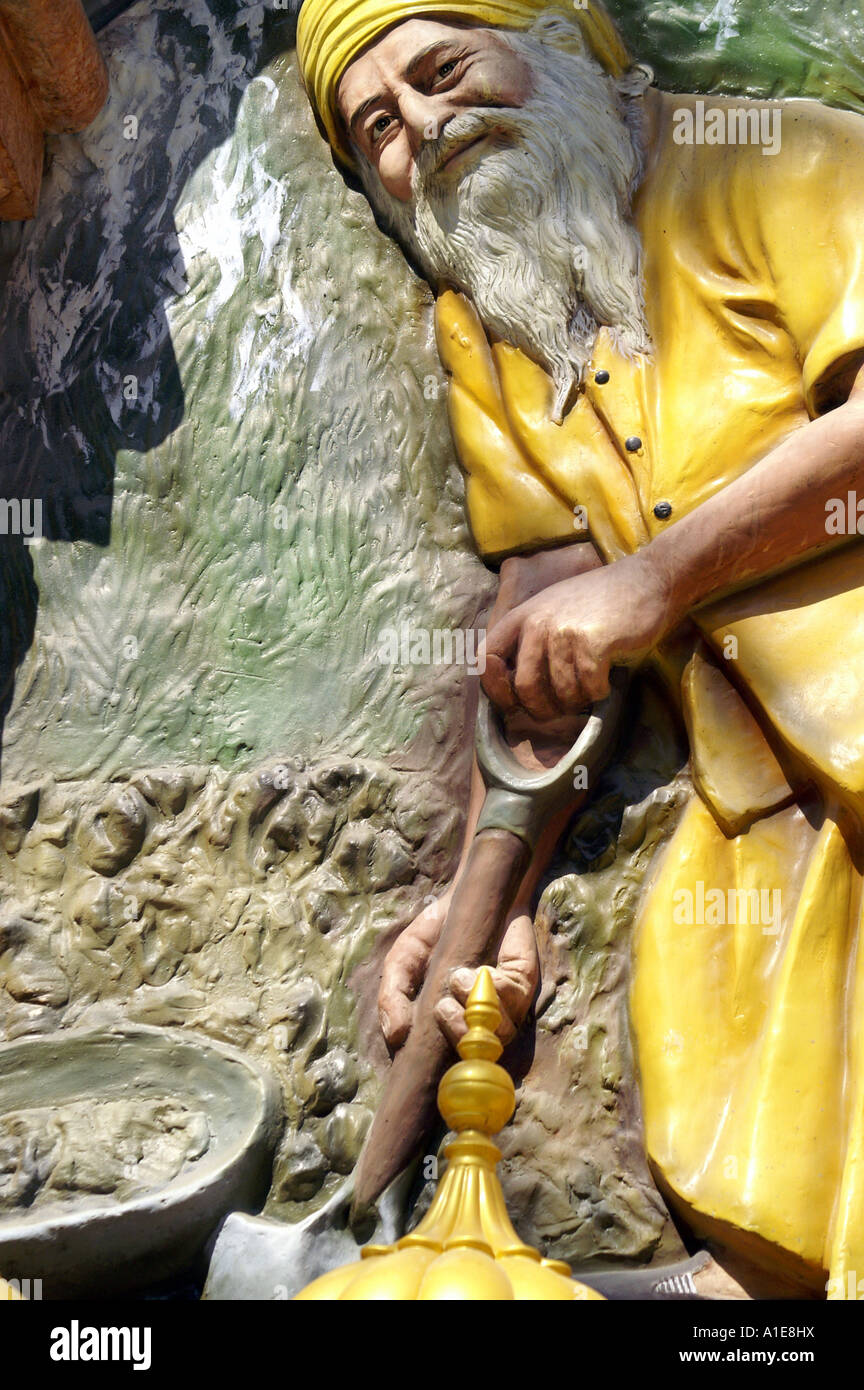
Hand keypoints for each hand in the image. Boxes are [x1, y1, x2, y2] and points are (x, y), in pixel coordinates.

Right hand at [378, 893, 538, 1050]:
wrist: (467, 896)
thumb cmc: (434, 934)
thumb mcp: (403, 961)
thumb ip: (392, 996)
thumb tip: (395, 1037)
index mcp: (445, 1026)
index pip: (444, 1064)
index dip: (436, 1069)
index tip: (421, 1054)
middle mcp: (476, 1023)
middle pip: (476, 1055)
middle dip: (458, 1034)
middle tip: (441, 1007)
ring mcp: (503, 1008)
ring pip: (500, 1034)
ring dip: (475, 1008)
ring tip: (458, 978)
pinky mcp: (523, 986)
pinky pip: (514, 1000)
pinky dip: (495, 986)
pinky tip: (482, 969)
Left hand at [481, 550, 674, 719]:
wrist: (647, 580)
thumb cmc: (599, 602)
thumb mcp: (552, 610)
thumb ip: (529, 641)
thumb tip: (514, 692)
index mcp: (521, 616)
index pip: (485, 659)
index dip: (495, 689)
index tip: (515, 701)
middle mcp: (537, 622)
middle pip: (524, 688)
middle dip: (543, 709)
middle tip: (563, 707)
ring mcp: (563, 631)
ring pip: (559, 694)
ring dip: (577, 701)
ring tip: (589, 687)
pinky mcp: (592, 642)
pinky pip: (588, 689)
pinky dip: (598, 692)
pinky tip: (606, 679)